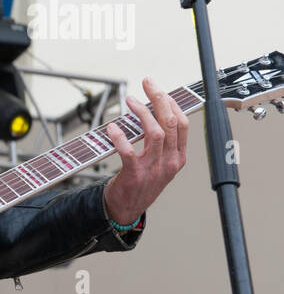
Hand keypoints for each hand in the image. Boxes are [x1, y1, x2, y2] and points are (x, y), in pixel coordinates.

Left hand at [102, 77, 188, 225]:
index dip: (172, 103)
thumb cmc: (141, 183)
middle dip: (160, 99)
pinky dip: (120, 137)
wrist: (127, 210)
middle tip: (147, 84)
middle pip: (170, 123)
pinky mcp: (134, 175)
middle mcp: (169, 162)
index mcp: (178, 157)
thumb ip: (160, 142)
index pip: (182, 124)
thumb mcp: (159, 163)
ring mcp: (153, 169)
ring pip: (154, 133)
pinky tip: (112, 127)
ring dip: (142, 113)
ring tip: (130, 101)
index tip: (160, 89)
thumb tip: (152, 112)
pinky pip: (128, 151)